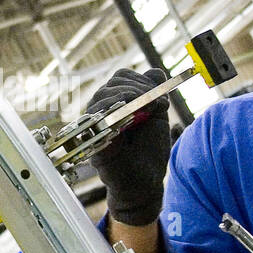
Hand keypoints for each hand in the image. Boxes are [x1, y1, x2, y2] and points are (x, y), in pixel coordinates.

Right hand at [85, 68, 171, 225]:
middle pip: (111, 85)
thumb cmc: (150, 151)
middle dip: (136, 88)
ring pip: (102, 98)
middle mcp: (104, 110)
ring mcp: (96, 125)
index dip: (140, 81)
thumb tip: (157, 71)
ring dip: (127, 97)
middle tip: (155, 103)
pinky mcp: (93, 140)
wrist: (145, 181)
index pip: (121, 78)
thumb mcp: (157, 119)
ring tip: (146, 107)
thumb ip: (155, 95)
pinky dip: (113, 112)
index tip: (160, 97)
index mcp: (119, 102)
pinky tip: (131, 116)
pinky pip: (95, 119)